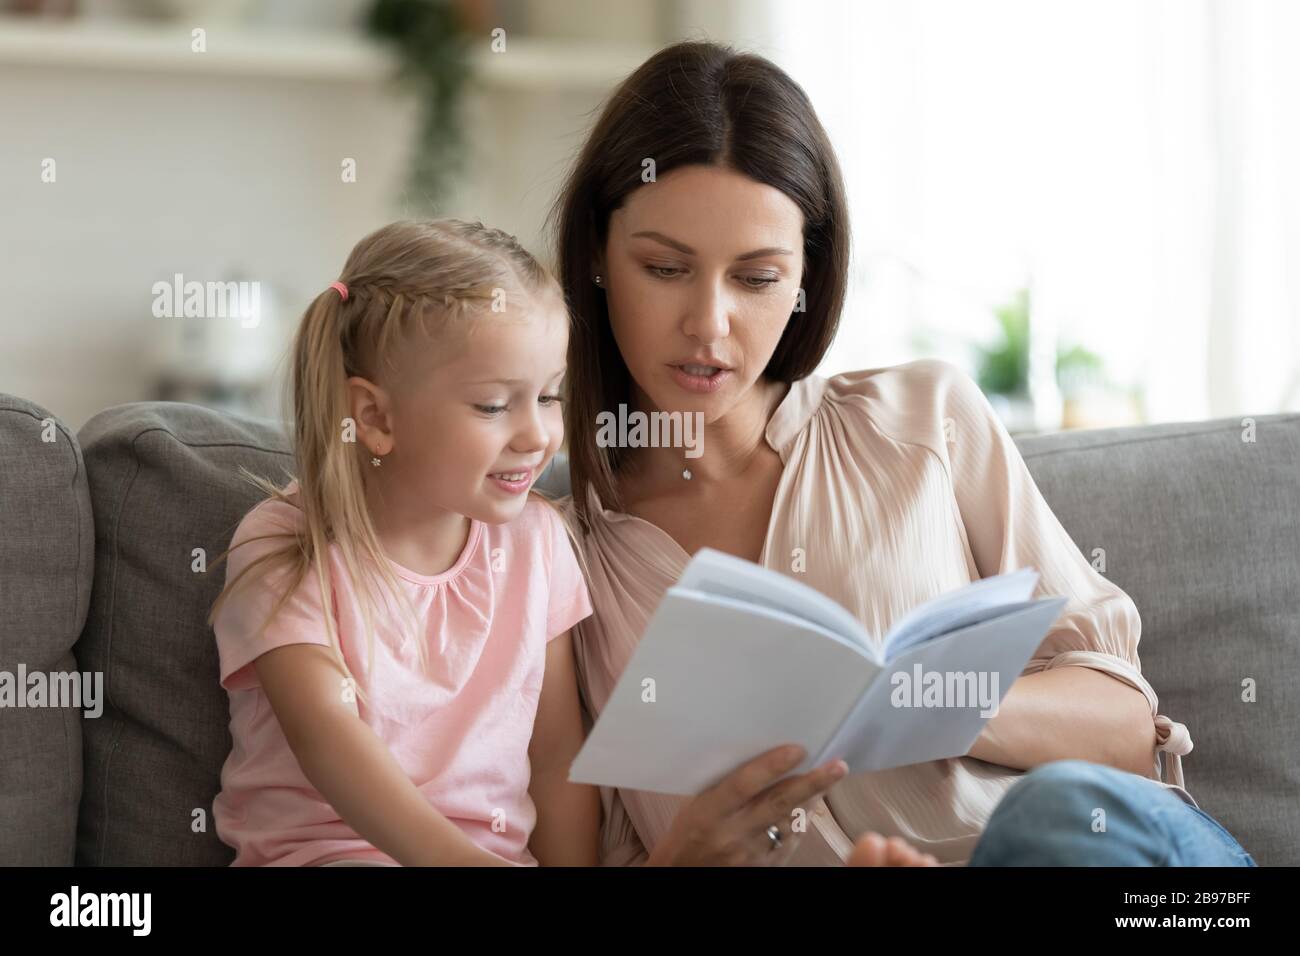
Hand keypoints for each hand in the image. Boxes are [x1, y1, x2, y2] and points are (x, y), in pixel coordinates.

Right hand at [646, 745, 847, 865]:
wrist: (682, 875)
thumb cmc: (687, 834)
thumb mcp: (695, 804)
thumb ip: (725, 785)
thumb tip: (763, 758)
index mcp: (709, 813)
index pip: (744, 784)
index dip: (772, 766)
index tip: (798, 749)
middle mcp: (732, 834)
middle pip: (779, 803)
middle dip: (812, 782)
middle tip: (837, 766)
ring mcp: (750, 854)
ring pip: (791, 822)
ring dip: (813, 799)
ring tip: (830, 777)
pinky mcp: (763, 868)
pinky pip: (790, 841)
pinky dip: (802, 821)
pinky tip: (810, 805)